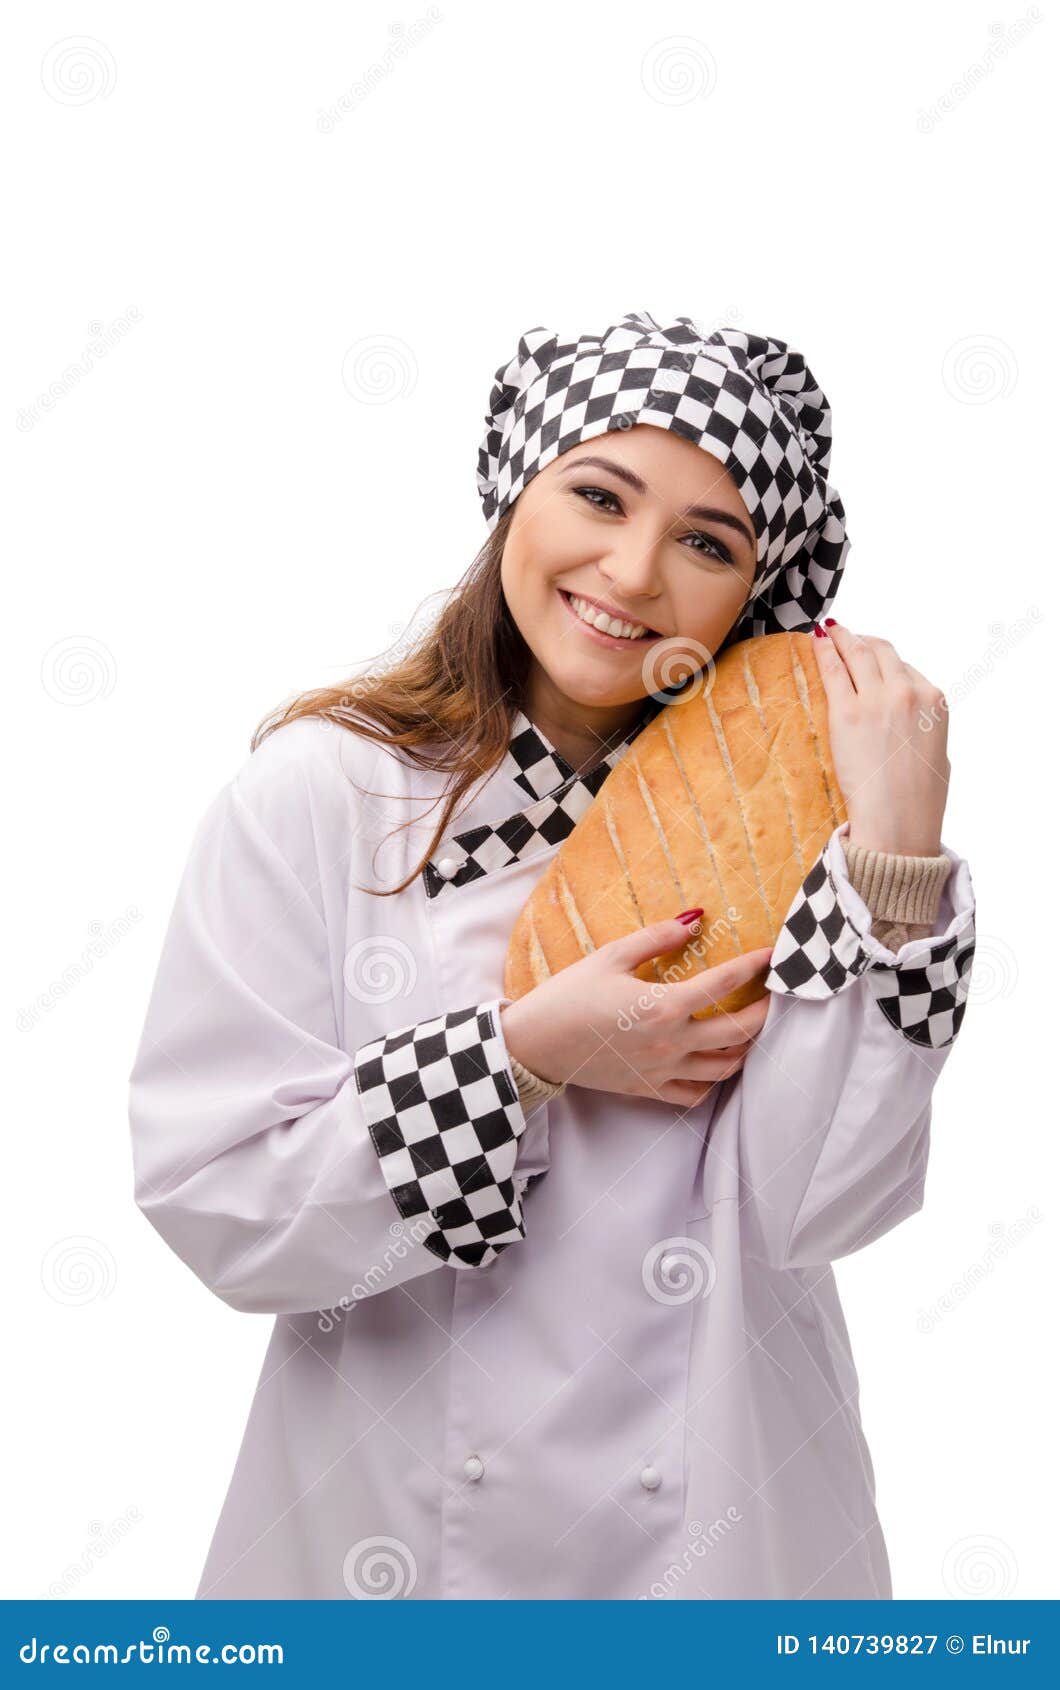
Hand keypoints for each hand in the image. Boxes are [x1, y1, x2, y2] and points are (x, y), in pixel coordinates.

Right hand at [499, 919, 773, 1107]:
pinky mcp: (649, 1089)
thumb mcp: (610, 956)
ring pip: (725, 1068)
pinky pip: (695, 1095)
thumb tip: (695, 919)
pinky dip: (713, 1082)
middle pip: (741, 1031)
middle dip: (766, 1012)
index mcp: (664, 1005)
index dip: (754, 965)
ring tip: (751, 1028)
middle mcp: (671, 1043)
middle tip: (775, 995)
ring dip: (746, 1048)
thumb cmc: (568, 995)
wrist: (535, 1044)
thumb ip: (657, 938)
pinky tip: (714, 1064)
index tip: (770, 954)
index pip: (725, 983)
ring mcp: (663, 1071)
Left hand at [811, 621, 949, 855]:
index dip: (884, 660)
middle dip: (863, 640)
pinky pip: (833, 670)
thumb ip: (923, 728)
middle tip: (847, 634)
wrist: (900, 820)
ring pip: (858, 653)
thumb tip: (909, 726)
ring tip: (830, 631)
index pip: (906, 668)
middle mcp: (908, 692)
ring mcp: (877, 699)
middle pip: (882, 652)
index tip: (870, 656)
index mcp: (934, 701)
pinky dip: (825, 651)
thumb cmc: (919, 799)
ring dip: (843, 637)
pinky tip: (816, 641)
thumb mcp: (937, 754)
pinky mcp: (847, 712)